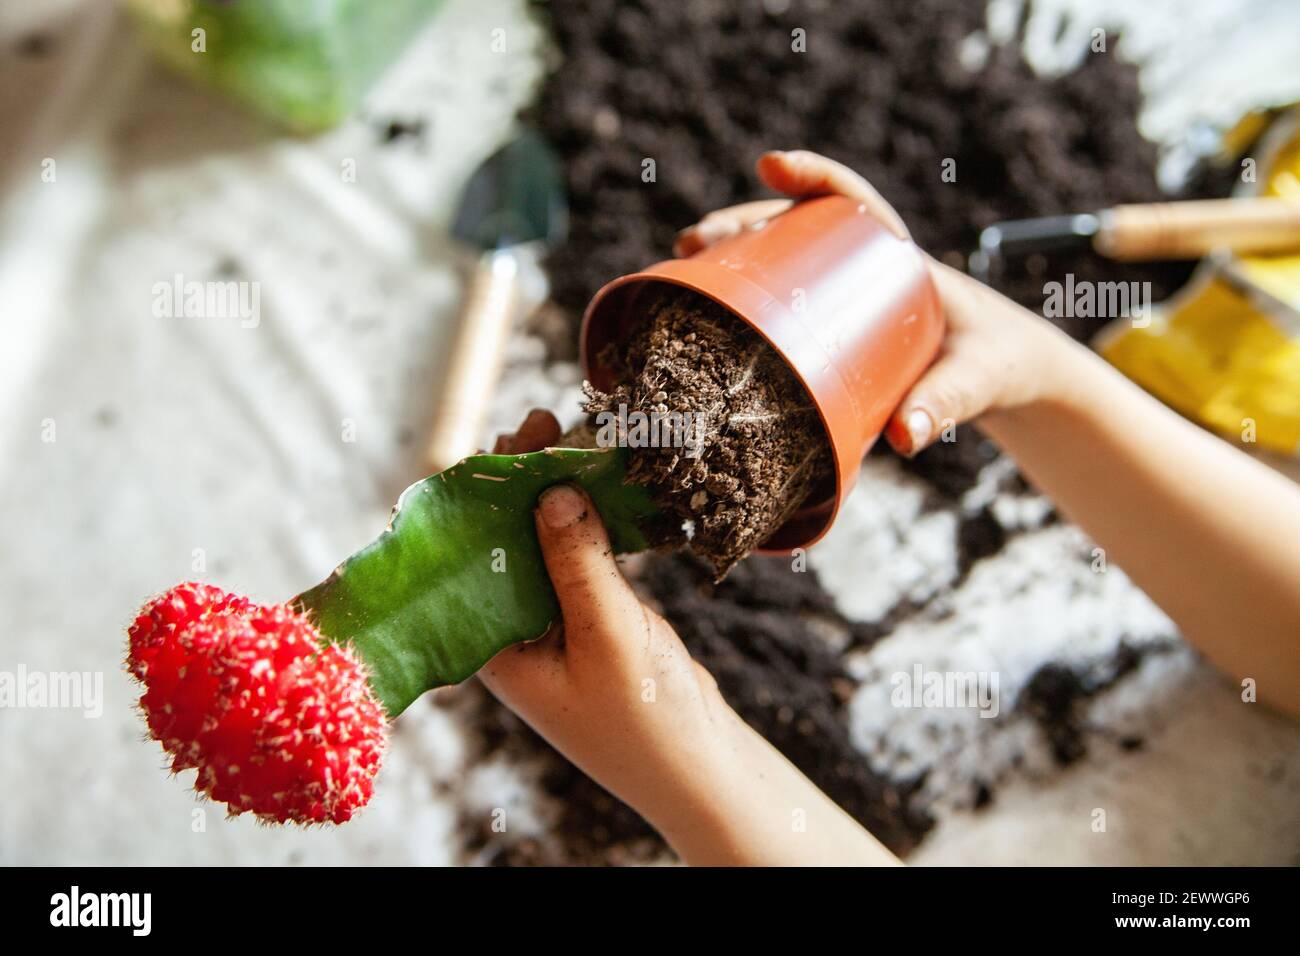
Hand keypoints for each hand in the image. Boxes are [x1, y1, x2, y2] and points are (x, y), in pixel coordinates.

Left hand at [486, 411, 751, 850]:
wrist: (697, 765)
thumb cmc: (645, 720)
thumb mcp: (608, 635)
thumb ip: (577, 563)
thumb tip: (548, 489)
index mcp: (494, 647)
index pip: (465, 557)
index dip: (478, 496)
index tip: (501, 444)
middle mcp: (513, 631)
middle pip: (501, 541)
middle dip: (517, 483)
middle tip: (541, 424)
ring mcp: (553, 623)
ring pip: (543, 543)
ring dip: (556, 494)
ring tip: (567, 436)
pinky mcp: (590, 618)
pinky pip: (579, 558)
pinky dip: (590, 521)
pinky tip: (600, 483)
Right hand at [675, 150, 1072, 456]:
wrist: (1003, 380)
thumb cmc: (997, 365)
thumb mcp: (978, 379)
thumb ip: (947, 404)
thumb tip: (905, 437)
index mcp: (900, 257)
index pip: (854, 201)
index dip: (812, 176)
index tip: (769, 165)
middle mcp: (862, 268)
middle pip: (795, 229)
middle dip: (741, 225)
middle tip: (694, 240)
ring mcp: (840, 298)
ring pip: (777, 266)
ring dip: (728, 260)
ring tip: (680, 267)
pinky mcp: (828, 330)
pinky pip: (778, 304)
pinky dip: (738, 301)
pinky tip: (696, 311)